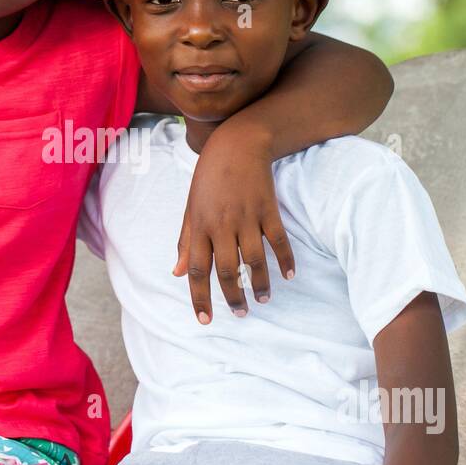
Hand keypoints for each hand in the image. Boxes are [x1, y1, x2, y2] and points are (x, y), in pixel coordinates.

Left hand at [173, 121, 295, 323]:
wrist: (236, 144)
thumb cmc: (208, 178)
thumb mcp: (190, 208)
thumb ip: (185, 241)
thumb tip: (177, 273)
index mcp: (199, 226)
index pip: (197, 270)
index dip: (199, 297)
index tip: (204, 320)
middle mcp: (221, 224)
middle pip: (226, 270)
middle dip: (232, 296)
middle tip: (240, 313)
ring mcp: (246, 217)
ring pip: (253, 260)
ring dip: (259, 283)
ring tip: (262, 300)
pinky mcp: (267, 209)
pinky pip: (278, 240)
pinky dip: (285, 259)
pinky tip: (288, 275)